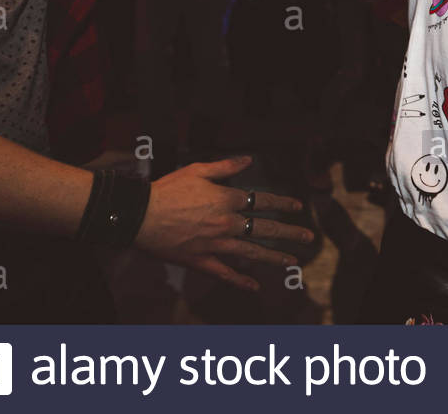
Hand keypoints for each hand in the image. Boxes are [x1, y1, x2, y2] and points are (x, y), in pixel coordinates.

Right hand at [134, 156, 313, 291]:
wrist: (138, 215)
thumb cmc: (166, 190)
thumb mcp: (197, 170)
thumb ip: (226, 167)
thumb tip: (249, 160)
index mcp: (228, 200)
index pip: (263, 200)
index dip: (282, 203)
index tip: (298, 207)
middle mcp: (227, 223)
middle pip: (265, 228)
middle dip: (289, 233)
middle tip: (309, 237)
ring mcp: (215, 245)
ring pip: (252, 253)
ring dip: (274, 257)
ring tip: (293, 262)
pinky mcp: (200, 261)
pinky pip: (225, 273)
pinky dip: (240, 281)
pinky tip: (255, 286)